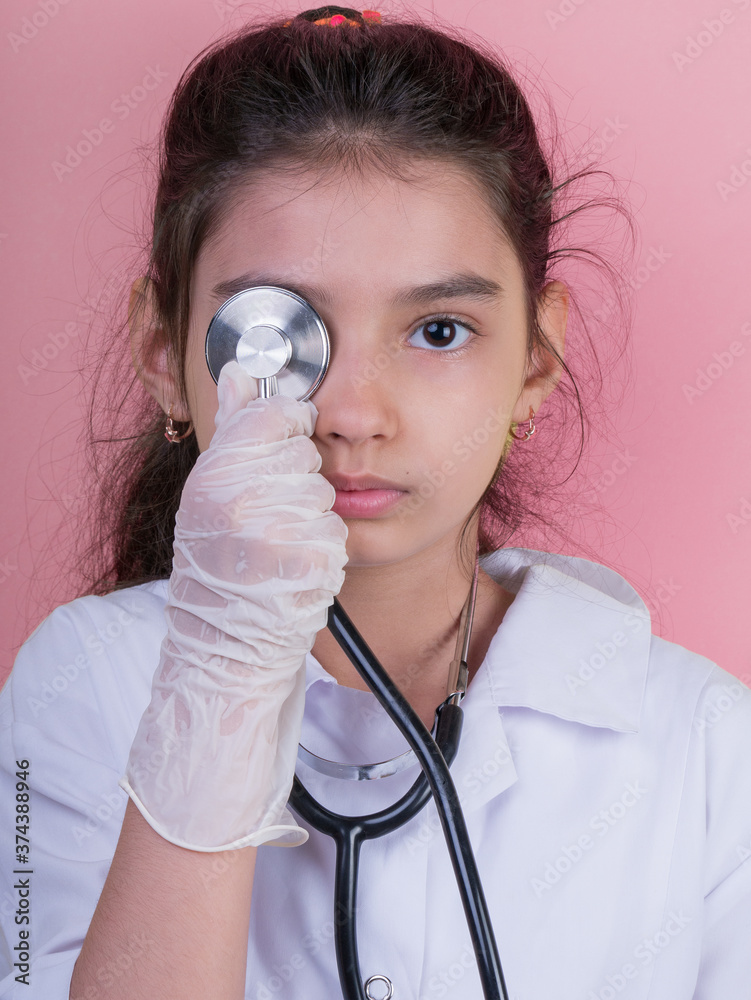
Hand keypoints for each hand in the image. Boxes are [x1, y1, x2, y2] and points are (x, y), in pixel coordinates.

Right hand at [119, 361, 347, 850]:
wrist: (224, 650)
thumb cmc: (217, 574)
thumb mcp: (210, 495)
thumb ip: (232, 429)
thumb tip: (239, 372)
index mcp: (212, 475)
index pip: (275, 414)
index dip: (285, 431)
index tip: (280, 451)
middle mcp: (239, 499)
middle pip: (305, 453)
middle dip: (296, 484)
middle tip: (269, 520)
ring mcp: (276, 531)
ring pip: (324, 495)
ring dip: (310, 521)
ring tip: (277, 551)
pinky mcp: (311, 561)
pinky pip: (336, 532)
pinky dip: (323, 554)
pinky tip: (293, 572)